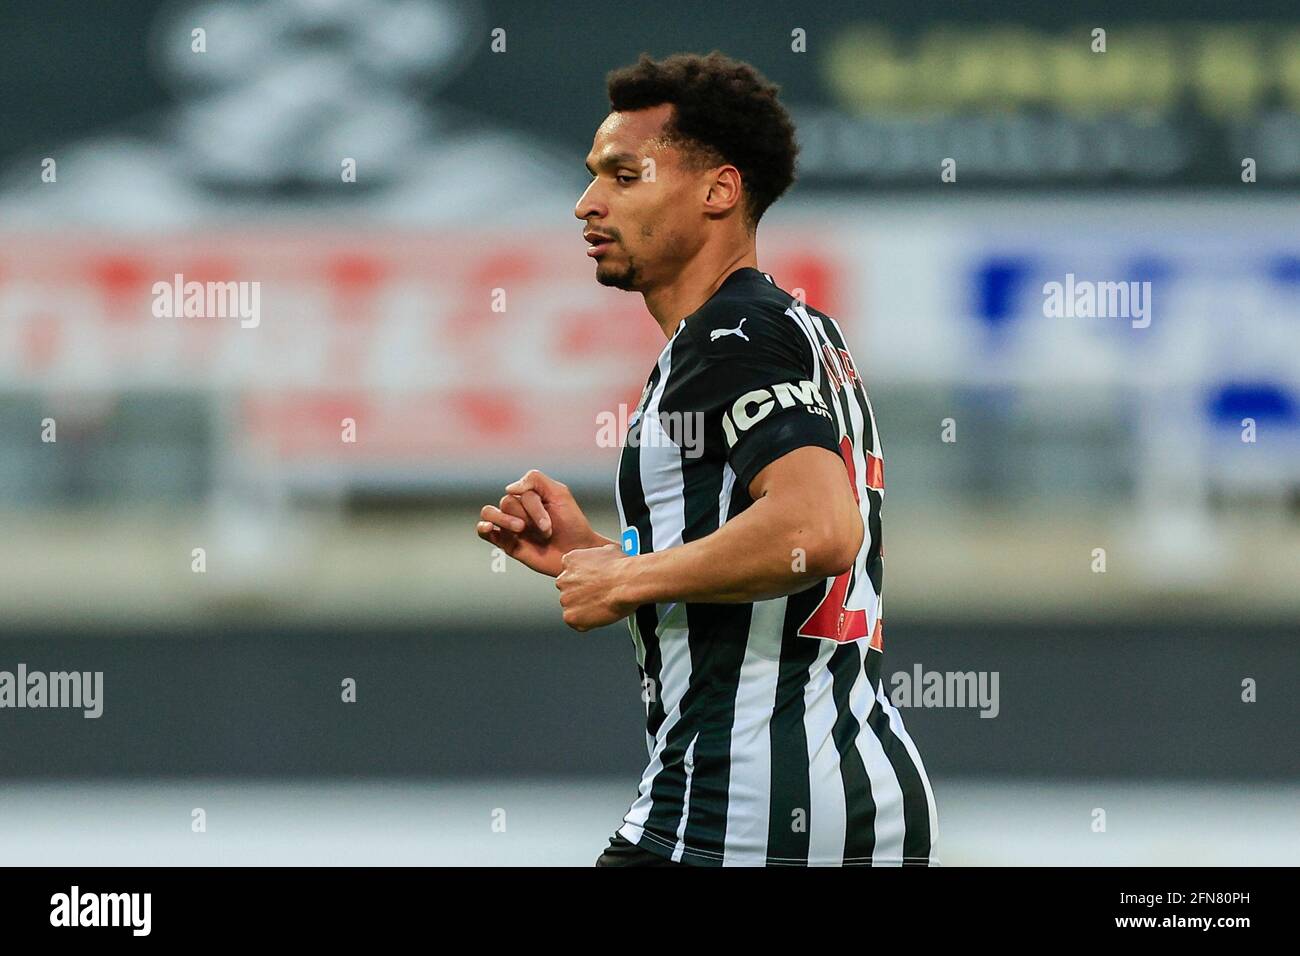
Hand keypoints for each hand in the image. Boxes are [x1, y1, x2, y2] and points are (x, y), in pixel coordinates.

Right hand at [476, 469, 608, 577]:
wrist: (576, 553)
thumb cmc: (572, 524)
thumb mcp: (560, 493)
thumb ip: (536, 480)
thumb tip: (509, 488)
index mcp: (529, 495)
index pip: (519, 491)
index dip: (535, 506)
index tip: (552, 522)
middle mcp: (518, 509)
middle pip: (507, 502)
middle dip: (528, 516)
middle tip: (546, 530)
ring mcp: (510, 526)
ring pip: (490, 512)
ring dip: (504, 519)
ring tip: (520, 529)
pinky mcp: (506, 543)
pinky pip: (484, 532)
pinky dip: (482, 527)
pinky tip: (488, 528)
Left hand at [556, 544, 635, 630]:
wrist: (628, 582)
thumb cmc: (622, 567)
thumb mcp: (609, 550)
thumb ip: (598, 556)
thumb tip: (605, 559)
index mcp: (569, 561)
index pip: (570, 572)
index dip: (584, 578)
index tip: (593, 582)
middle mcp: (563, 579)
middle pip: (568, 589)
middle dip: (580, 593)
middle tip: (597, 594)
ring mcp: (565, 599)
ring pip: (572, 606)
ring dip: (583, 607)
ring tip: (602, 605)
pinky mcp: (570, 616)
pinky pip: (576, 622)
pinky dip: (586, 621)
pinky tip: (600, 614)